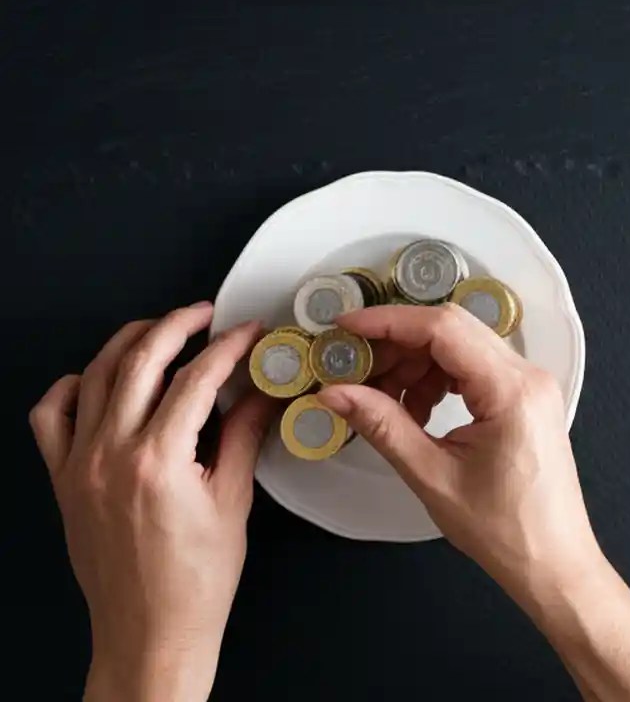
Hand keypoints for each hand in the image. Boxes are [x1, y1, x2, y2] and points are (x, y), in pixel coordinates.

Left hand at [29, 302, 277, 701]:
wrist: (151, 630)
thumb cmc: (195, 582)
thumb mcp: (233, 503)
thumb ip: (242, 438)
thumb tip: (261, 394)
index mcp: (159, 461)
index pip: (197, 379)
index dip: (228, 347)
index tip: (248, 334)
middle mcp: (111, 455)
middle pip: (141, 361)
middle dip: (177, 325)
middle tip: (206, 315)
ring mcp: (80, 465)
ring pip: (96, 376)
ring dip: (129, 343)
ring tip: (160, 332)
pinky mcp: (64, 480)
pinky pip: (51, 416)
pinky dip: (73, 387)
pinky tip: (99, 380)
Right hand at [320, 305, 629, 700]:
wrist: (553, 563)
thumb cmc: (505, 530)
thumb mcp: (432, 476)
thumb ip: (383, 425)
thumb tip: (336, 392)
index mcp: (512, 391)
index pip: (443, 328)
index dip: (388, 322)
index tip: (346, 327)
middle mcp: (529, 377)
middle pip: (452, 330)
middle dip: (397, 344)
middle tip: (354, 368)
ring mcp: (532, 386)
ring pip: (461, 347)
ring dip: (416, 364)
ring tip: (383, 402)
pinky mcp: (527, 399)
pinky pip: (475, 369)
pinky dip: (438, 379)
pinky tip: (414, 411)